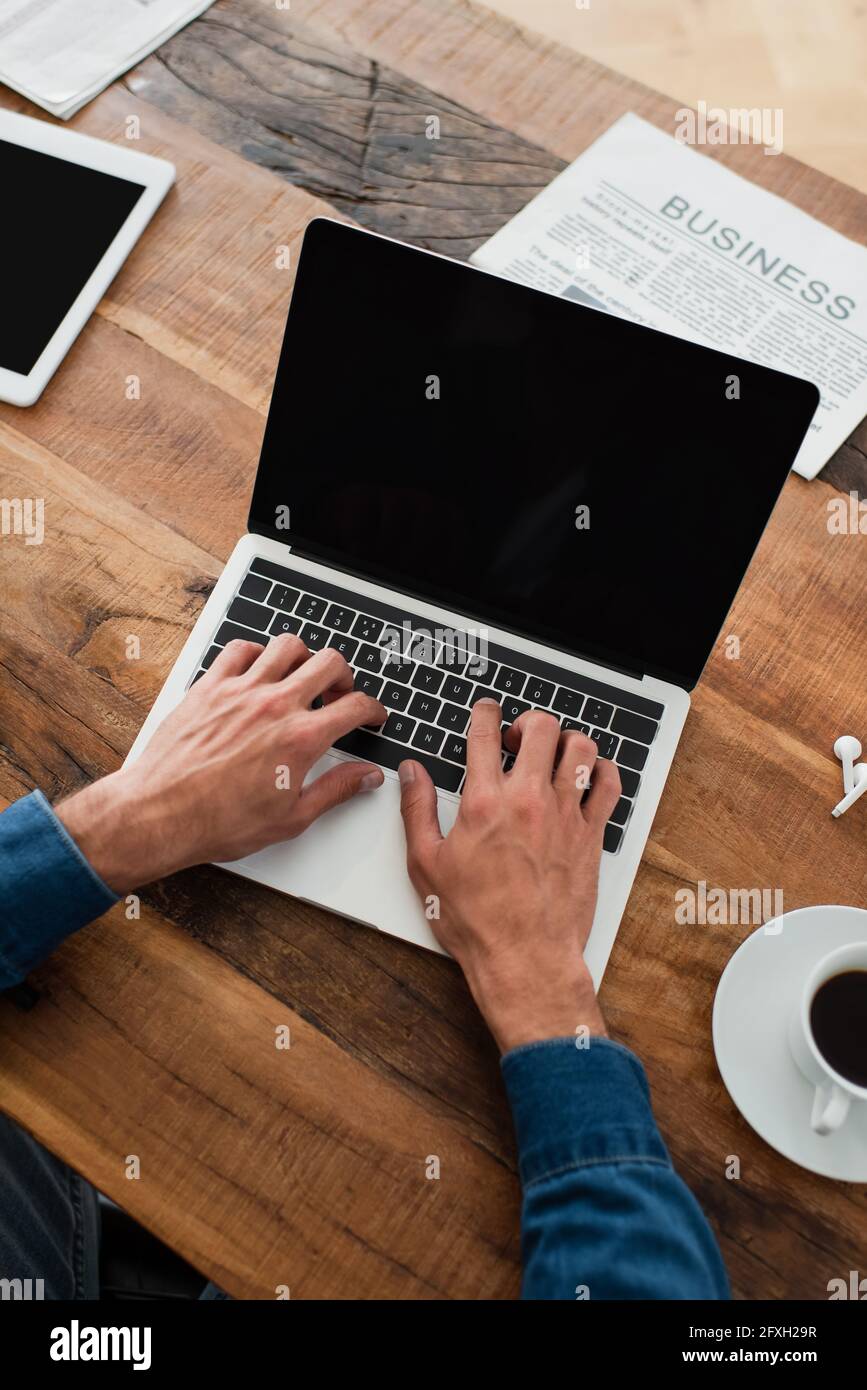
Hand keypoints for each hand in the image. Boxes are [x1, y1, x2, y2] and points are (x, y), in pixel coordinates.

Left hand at [57, 636, 385, 892]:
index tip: (371, 715)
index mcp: (300, 739)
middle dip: (345, 676)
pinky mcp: (209, 687)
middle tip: (339, 694)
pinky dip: (256, 653)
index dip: (373, 709)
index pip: (355, 706)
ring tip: (301, 677)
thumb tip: (366, 777)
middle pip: (329, 663)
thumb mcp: (292, 818)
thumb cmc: (219, 822)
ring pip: (287, 646)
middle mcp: (274, 706)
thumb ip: (336, 790)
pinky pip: (239, 649)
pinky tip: (257, 671)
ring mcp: (240, 691)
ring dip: (303, 658)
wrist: (161, 814)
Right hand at [398, 700, 620, 1052]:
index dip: (484, 712)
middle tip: (517, 735)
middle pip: (540, 727)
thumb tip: (411, 773)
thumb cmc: (476, 921)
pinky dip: (602, 770)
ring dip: (565, 740)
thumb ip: (416, 810)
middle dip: (527, 721)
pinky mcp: (591, 836)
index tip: (486, 712)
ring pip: (580, 748)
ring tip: (552, 752)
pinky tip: (588, 776)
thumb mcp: (426, 864)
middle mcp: (529, 801)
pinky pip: (610, 785)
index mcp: (484, 803)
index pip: (485, 733)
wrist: (525, 959)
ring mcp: (566, 816)